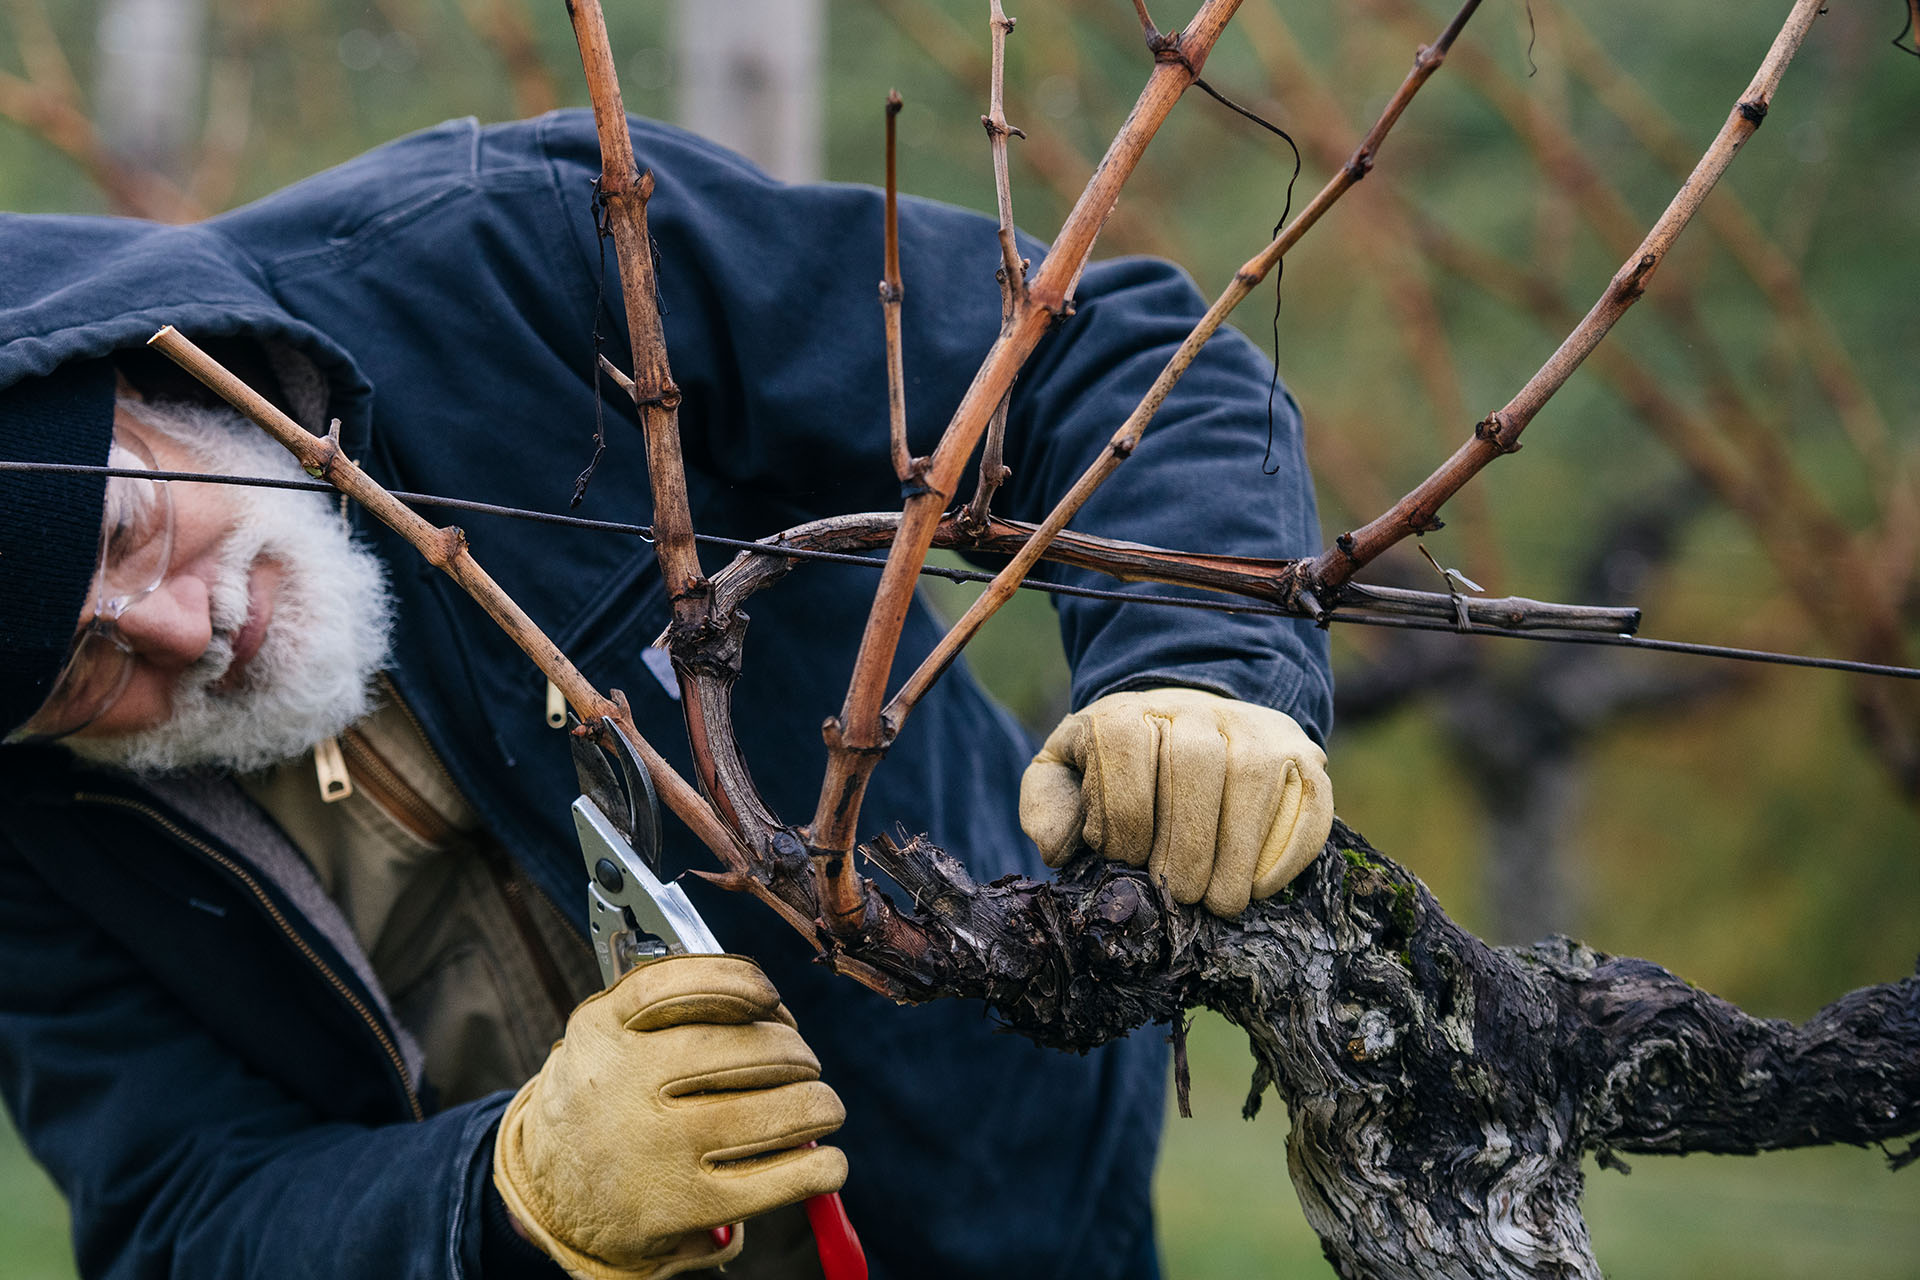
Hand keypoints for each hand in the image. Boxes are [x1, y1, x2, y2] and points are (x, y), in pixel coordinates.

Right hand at [493, 955, 846, 1279]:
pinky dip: (819, 1168)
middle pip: (746, 1049)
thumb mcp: (611, 1036)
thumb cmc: (609, 1097)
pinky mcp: (681, 1205)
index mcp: (604, 1027)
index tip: (770, 998)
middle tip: (805, 1064)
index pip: (684, 983)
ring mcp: (653, 1147)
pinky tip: (824, 1164)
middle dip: (796, 1053)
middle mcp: (623, 1083)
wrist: (552, 1191)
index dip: (745, 983)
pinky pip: (775, 1181)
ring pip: (771, 1113)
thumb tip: (781, 1018)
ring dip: (817, 1106)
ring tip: (822, 1108)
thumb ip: (678, 1006)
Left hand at [1020, 687, 1332, 916]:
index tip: (1125, 859)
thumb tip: (1061, 847)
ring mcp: (1255, 726)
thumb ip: (1048, 806)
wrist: (1182, 733)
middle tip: (1180, 895)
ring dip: (1237, 850)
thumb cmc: (1116, 773)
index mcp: (1126, 711)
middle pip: (1196, 761)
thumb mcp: (1065, 777)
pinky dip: (1288, 850)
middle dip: (1186, 841)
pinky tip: (1259, 886)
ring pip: (1254, 775)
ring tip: (1219, 902)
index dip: (1125, 813)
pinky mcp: (1302, 754)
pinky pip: (1309, 796)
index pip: (1125, 744)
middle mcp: (1193, 708)